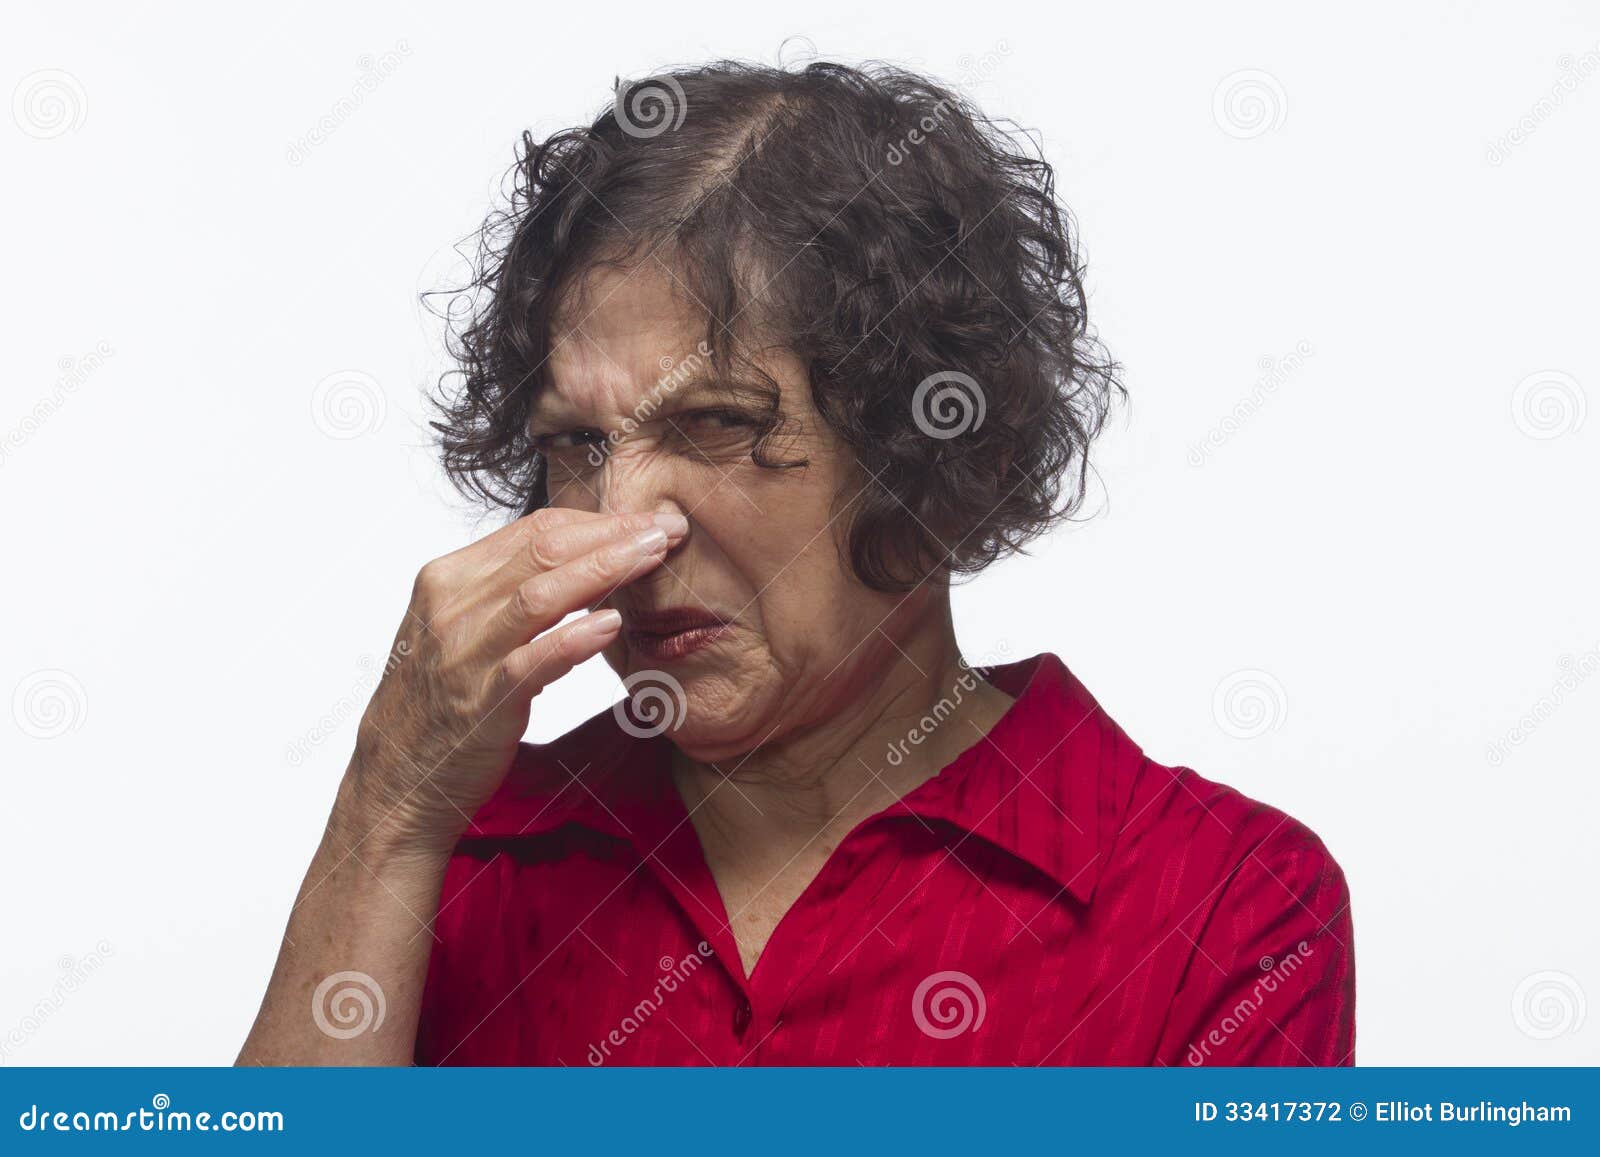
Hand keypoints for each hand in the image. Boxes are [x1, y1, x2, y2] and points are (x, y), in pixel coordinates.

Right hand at [336, 507, 685, 855]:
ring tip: (653, 556)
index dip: (599, 519)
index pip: (535, 529)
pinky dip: (573, 640)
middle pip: (544, 550)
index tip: (648, 520)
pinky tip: (612, 624)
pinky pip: (530, 662)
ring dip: (604, 569)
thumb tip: (584, 558)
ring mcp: (463, 654)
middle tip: (668, 526)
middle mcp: (451, 607)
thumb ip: (511, 592)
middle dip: (613, 533)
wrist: (396, 782)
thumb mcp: (465, 631)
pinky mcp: (479, 703)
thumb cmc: (442, 703)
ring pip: (540, 595)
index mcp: (448, 578)